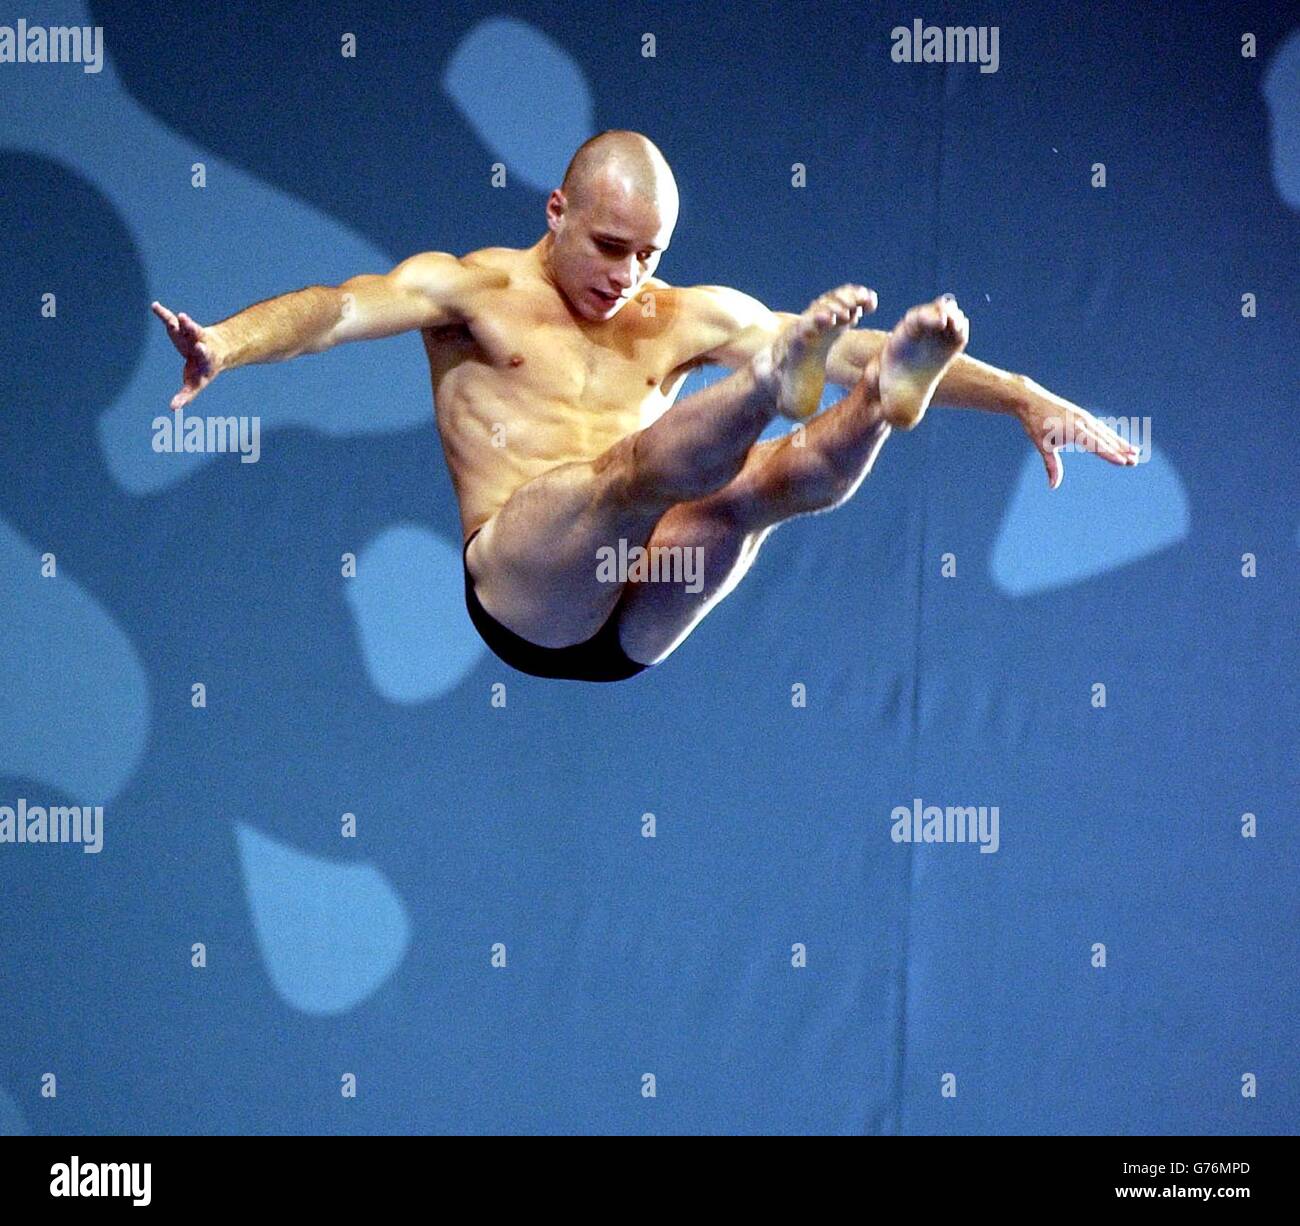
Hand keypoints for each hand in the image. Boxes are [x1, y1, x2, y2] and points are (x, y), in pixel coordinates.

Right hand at [151, 301, 224, 410]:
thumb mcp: (196, 384)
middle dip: (195, 332)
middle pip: (198, 336)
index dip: (202, 351)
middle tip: (191, 325)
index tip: (200, 347)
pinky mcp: (183, 328)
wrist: (215, 350)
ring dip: (184, 321)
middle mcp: (200, 343)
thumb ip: (185, 396)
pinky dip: (163, 314)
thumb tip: (173, 409)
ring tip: (180, 316)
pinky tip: (154, 306)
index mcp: (206, 358)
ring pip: (188, 326)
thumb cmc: (203, 371)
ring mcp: (192, 334)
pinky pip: (171, 320)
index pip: (204, 354)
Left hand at [1015, 377, 1139, 489]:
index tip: (1122, 461)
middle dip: (1121, 450)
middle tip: (1135, 462)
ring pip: (1107, 432)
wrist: (1032, 400)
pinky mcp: (1084, 415)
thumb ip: (1051, 465)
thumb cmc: (1035, 424)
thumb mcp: (1042, 446)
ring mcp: (1085, 417)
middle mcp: (1083, 422)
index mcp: (1073, 430)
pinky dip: (1112, 435)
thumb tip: (1053, 486)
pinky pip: (1101, 427)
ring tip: (1136, 452)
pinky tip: (1120, 442)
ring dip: (1121, 442)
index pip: (1095, 445)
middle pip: (1106, 439)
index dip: (1109, 454)